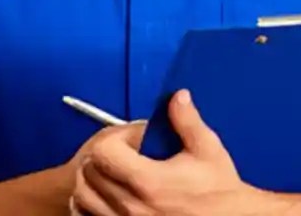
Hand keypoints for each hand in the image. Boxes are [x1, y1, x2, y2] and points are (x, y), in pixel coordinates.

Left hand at [70, 89, 265, 215]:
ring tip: (112, 175)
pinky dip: (90, 205)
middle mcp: (131, 206)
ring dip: (91, 181)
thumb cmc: (218, 191)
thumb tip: (177, 96)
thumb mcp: (207, 149)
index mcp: (148, 181)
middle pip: (88, 173)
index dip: (113, 140)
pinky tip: (109, 197)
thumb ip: (187, 120)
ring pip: (82, 198)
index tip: (129, 142)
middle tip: (121, 154)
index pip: (102, 153)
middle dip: (101, 157)